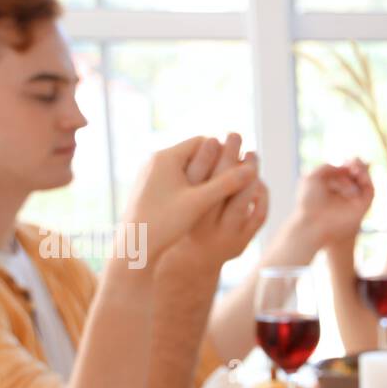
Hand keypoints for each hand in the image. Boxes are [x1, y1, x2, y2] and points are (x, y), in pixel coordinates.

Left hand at [119, 136, 258, 264]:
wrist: (133, 246)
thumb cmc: (164, 222)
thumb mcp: (200, 202)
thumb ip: (227, 184)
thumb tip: (253, 168)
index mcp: (166, 156)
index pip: (204, 141)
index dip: (226, 153)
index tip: (241, 169)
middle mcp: (155, 160)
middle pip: (194, 153)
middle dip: (216, 164)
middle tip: (236, 181)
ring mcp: (150, 174)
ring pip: (185, 168)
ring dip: (204, 177)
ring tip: (222, 195)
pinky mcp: (148, 188)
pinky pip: (175, 180)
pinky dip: (191, 187)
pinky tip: (201, 206)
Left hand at [289, 159, 374, 253]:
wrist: (312, 222)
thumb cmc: (309, 201)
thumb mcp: (313, 177)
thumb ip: (328, 167)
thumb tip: (344, 167)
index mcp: (331, 191)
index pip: (344, 175)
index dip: (347, 165)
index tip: (346, 158)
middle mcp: (344, 198)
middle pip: (357, 178)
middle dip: (357, 166)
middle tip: (355, 158)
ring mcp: (354, 204)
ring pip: (365, 184)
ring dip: (363, 171)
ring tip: (356, 164)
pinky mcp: (362, 209)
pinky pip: (370, 191)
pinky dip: (368, 180)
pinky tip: (359, 172)